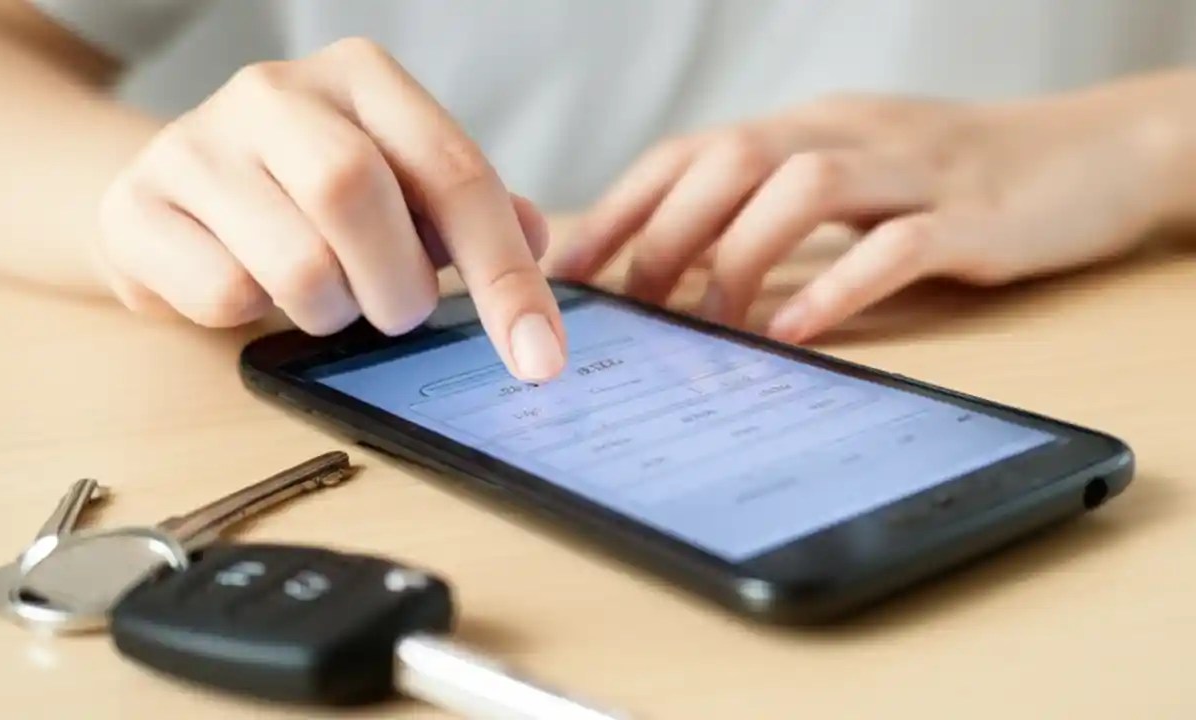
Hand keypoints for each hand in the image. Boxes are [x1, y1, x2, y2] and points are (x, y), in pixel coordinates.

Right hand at [96, 38, 565, 380]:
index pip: (452, 171)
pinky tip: (249, 286)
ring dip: (330, 310)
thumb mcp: (397, 189)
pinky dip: (255, 317)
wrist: (169, 195)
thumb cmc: (303, 197)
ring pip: (295, 262)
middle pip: (356, 195)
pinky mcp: (134, 206)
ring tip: (321, 296)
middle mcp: (274, 93)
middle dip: (397, 286)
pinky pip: (224, 295)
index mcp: (361, 79)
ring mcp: (194, 144)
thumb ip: (466, 212)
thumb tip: (537, 241)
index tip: (540, 358)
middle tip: (395, 310)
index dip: (505, 275)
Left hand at [549, 76, 1185, 342]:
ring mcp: (913, 172)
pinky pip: (896, 246)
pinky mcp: (973, 217)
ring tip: (712, 330)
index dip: (620, 208)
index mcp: (807, 125)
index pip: (689, 152)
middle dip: (668, 237)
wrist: (1089, 152)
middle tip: (638, 311)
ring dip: (740, 261)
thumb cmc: (947, 177)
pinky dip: (836, 286)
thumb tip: (674, 265)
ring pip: (804, 188)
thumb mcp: (846, 173)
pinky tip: (796, 332)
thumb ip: (770, 206)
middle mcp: (848, 134)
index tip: (570, 270)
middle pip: (731, 161)